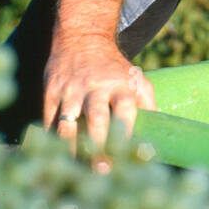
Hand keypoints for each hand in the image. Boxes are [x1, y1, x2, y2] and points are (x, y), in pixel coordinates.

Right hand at [43, 36, 155, 171]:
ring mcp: (71, 91)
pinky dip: (51, 141)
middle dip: (99, 146)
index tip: (127, 154)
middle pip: (96, 119)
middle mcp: (96, 88)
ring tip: (75, 170)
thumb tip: (159, 130)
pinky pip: (49, 122)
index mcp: (121, 84)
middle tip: (102, 170)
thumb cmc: (113, 67)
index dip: (127, 131)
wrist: (82, 38)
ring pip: (67, 124)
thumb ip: (147, 101)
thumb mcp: (136, 77)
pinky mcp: (51, 94)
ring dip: (71, 149)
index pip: (126, 109)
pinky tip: (54, 158)